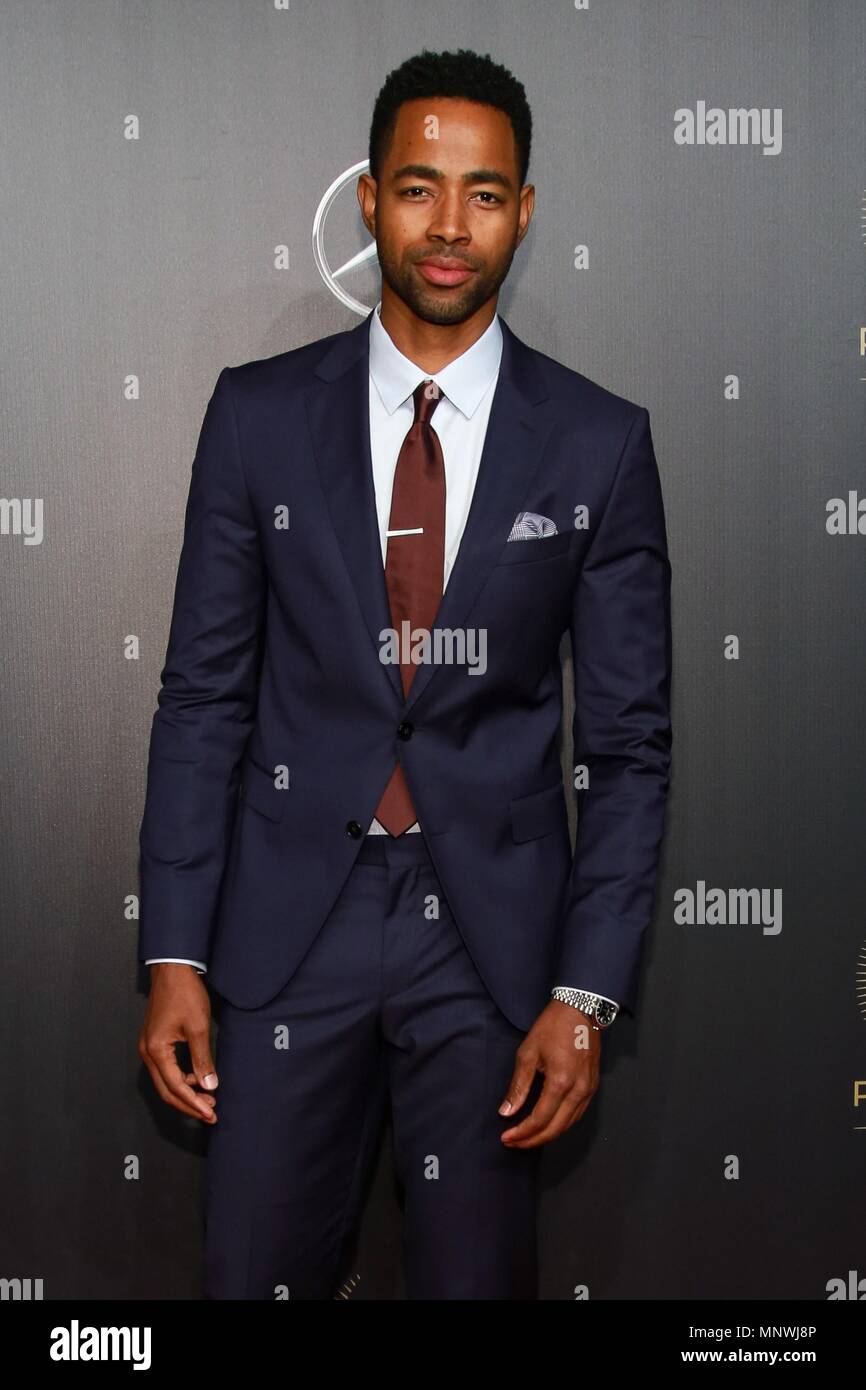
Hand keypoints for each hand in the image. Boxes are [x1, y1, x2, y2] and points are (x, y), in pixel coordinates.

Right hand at [138, 963, 217, 1123]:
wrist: (172, 970)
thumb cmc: (184, 993)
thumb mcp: (198, 1027)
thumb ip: (202, 1060)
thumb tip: (209, 1085)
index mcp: (156, 1050)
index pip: (176, 1087)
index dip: (194, 1103)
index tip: (210, 1113)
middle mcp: (147, 1052)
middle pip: (166, 1090)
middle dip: (188, 1104)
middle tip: (210, 1113)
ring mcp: (149, 1047)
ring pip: (165, 1081)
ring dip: (186, 1092)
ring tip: (208, 1096)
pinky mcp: (154, 1041)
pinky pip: (165, 1069)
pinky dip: (181, 1078)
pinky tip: (197, 1078)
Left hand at [498, 999, 600, 1147]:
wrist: (581, 1010)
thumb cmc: (553, 1027)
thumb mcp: (528, 1053)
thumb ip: (518, 1086)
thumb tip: (507, 1111)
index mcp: (560, 1082)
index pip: (540, 1120)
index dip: (522, 1133)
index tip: (506, 1137)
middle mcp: (578, 1091)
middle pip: (555, 1129)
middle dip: (532, 1140)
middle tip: (514, 1142)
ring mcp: (588, 1090)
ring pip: (568, 1125)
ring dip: (547, 1135)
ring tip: (527, 1137)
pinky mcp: (592, 1087)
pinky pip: (577, 1114)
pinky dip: (561, 1124)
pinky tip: (547, 1124)